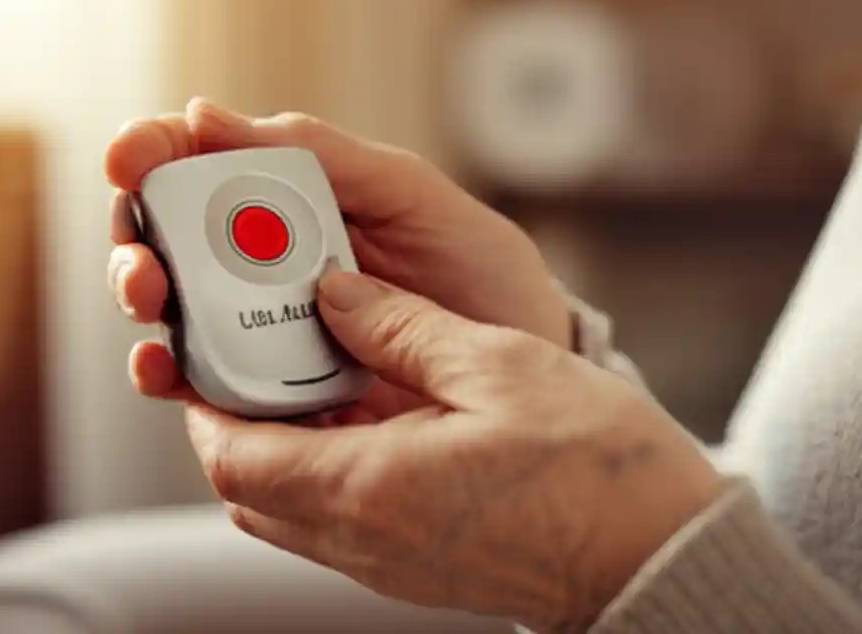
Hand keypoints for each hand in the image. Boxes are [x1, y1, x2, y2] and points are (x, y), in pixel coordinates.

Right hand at [106, 99, 573, 421]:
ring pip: (169, 315)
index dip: (151, 153)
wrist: (529, 376)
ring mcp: (262, 335)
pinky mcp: (271, 403)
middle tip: (145, 260)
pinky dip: (171, 376)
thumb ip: (322, 157)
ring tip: (152, 308)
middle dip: (134, 242)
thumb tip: (205, 115)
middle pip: (164, 242)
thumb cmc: (479, 274)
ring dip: (142, 307)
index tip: (130, 158)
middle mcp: (260, 267)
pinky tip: (170, 371)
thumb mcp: (413, 197)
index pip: (197, 166)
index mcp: (290, 203)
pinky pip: (203, 389)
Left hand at [180, 270, 721, 631]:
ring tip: (309, 376)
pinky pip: (331, 518)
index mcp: (365, 487)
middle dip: (232, 419)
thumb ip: (403, 327)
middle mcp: (359, 537)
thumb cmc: (596, 470)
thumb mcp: (497, 366)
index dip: (203, 401)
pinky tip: (366, 416)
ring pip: (283, 507)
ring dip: (276, 443)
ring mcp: (383, 562)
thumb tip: (335, 295)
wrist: (658, 558)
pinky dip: (321, 466)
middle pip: (244, 487)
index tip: (212, 346)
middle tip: (255, 352)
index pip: (231, 455)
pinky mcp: (410, 566)